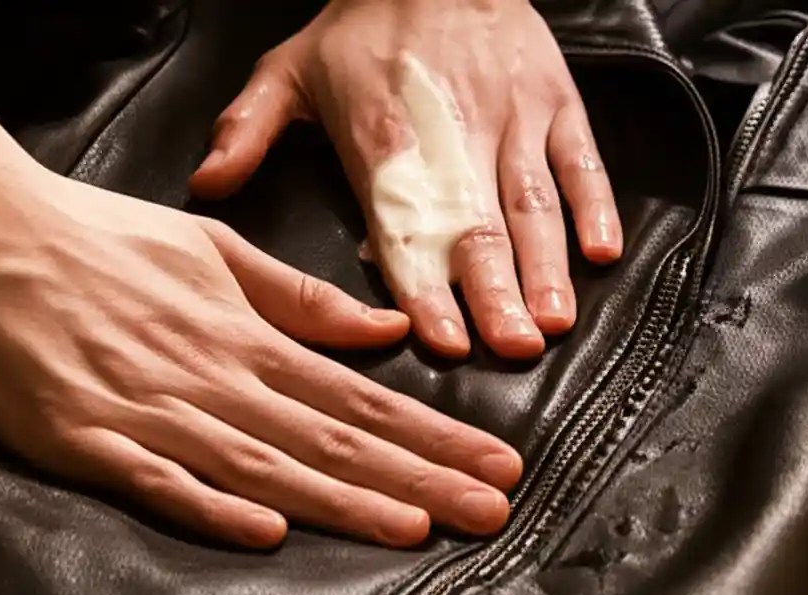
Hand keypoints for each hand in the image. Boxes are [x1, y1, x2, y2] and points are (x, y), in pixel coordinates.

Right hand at [0, 171, 520, 548]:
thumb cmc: (97, 236)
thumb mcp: (212, 247)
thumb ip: (300, 298)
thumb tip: (384, 328)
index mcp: (245, 334)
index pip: (360, 396)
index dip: (434, 434)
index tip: (495, 461)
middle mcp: (213, 376)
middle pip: (333, 439)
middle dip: (420, 477)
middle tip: (490, 510)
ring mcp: (149, 411)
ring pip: (266, 464)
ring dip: (345, 501)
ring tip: (418, 529)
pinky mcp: (85, 440)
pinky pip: (157, 480)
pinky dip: (211, 505)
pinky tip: (266, 531)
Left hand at [190, 0, 622, 359]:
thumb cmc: (363, 27)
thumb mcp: (289, 70)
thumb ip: (246, 130)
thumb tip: (205, 186)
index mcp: (384, 137)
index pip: (405, 227)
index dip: (427, 288)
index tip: (444, 340)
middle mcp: (454, 134)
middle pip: (478, 224)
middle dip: (497, 293)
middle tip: (512, 349)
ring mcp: (512, 117)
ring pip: (532, 201)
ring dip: (545, 265)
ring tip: (553, 321)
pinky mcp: (554, 100)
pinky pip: (580, 158)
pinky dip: (596, 205)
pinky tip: (602, 253)